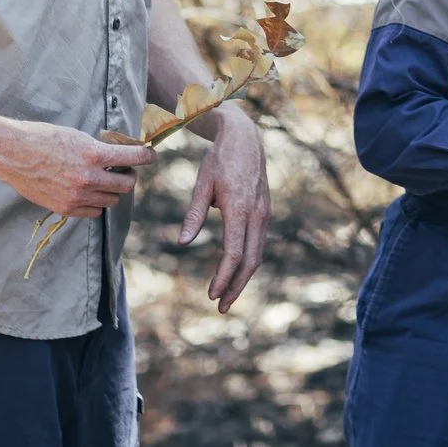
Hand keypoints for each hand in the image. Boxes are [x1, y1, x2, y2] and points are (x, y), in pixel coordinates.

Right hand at [0, 117, 154, 218]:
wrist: (13, 154)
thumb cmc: (44, 138)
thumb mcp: (78, 136)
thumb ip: (100, 149)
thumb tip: (120, 156)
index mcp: (93, 155)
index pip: (134, 158)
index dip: (146, 156)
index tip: (149, 155)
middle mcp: (88, 178)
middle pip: (126, 185)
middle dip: (129, 176)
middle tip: (124, 170)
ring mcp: (77, 196)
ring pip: (111, 200)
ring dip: (112, 191)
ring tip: (104, 180)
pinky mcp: (65, 208)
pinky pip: (94, 211)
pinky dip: (96, 203)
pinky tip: (89, 192)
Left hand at [179, 108, 269, 311]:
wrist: (245, 140)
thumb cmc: (219, 161)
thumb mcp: (202, 184)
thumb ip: (193, 214)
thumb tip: (182, 243)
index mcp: (239, 208)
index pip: (233, 252)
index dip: (223, 277)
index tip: (212, 294)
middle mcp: (256, 214)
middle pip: (250, 260)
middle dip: (236, 286)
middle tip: (220, 306)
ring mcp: (264, 214)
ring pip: (257, 255)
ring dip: (243, 278)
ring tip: (227, 297)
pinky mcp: (264, 213)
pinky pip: (258, 244)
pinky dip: (248, 263)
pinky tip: (236, 274)